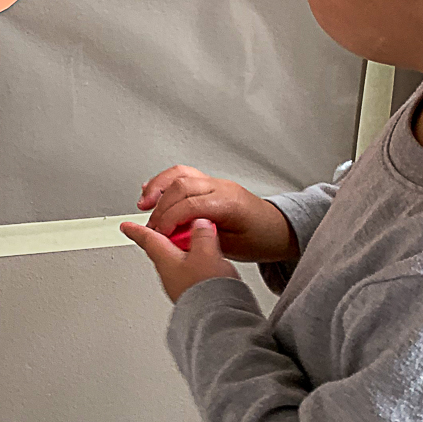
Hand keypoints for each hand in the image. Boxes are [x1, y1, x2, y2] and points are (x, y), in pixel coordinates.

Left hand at [120, 218, 238, 301]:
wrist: (217, 319)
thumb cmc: (205, 288)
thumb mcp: (206, 252)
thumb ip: (201, 234)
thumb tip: (199, 223)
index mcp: (164, 259)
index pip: (147, 239)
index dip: (136, 230)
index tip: (125, 226)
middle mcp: (168, 274)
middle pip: (161, 250)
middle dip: (163, 237)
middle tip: (164, 229)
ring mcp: (179, 286)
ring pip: (176, 262)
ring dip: (181, 251)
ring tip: (193, 243)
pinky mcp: (192, 295)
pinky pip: (188, 274)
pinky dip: (193, 264)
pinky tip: (207, 265)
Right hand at [135, 165, 298, 263]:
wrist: (278, 231)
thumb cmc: (261, 240)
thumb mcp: (231, 248)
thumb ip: (200, 238)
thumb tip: (174, 237)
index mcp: (229, 202)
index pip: (189, 204)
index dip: (169, 219)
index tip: (159, 234)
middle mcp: (222, 187)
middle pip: (181, 185)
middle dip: (160, 205)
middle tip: (152, 225)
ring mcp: (216, 182)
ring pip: (180, 174)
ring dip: (158, 187)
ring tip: (144, 203)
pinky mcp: (211, 184)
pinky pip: (184, 175)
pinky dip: (165, 181)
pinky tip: (153, 190)